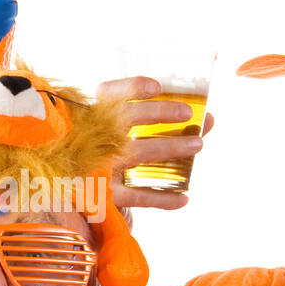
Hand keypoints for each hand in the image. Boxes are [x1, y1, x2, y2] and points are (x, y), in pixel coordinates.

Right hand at [97, 77, 214, 210]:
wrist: (77, 189)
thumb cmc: (110, 151)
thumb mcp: (123, 132)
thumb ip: (163, 123)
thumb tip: (207, 119)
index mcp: (94, 115)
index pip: (108, 93)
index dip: (132, 88)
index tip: (158, 87)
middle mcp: (94, 138)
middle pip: (126, 117)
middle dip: (160, 113)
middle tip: (188, 113)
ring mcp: (98, 166)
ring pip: (137, 152)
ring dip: (171, 148)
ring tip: (197, 144)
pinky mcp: (104, 194)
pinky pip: (137, 197)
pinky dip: (162, 198)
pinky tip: (183, 197)